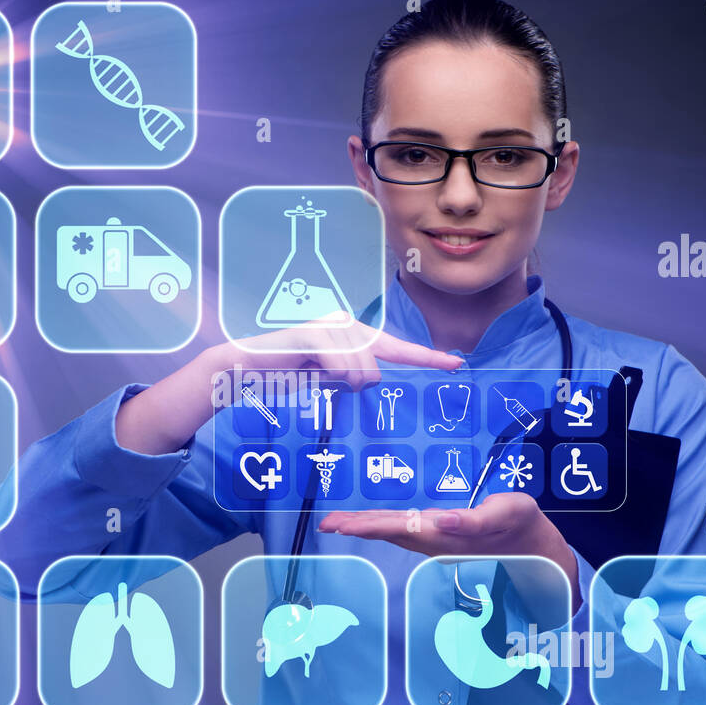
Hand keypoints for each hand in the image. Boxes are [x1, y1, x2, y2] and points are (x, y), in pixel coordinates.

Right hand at [221, 311, 463, 392]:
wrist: (249, 368)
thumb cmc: (290, 374)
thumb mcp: (330, 376)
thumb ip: (355, 373)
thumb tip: (374, 381)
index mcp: (353, 330)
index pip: (397, 347)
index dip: (427, 357)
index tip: (456, 363)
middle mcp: (346, 321)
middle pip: (377, 366)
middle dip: (356, 382)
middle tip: (328, 379)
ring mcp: (331, 325)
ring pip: (362, 371)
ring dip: (340, 383)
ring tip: (314, 375)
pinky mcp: (316, 334)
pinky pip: (343, 368)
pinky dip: (329, 377)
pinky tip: (309, 370)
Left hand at [318, 492, 580, 596]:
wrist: (537, 550)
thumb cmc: (523, 525)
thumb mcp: (509, 512)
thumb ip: (476, 519)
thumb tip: (444, 520)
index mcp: (447, 534)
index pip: (400, 528)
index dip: (369, 526)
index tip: (341, 526)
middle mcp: (436, 541)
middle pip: (390, 533)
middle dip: (358, 528)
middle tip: (326, 524)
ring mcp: (437, 542)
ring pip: (395, 533)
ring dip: (366, 527)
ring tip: (338, 523)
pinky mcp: (441, 538)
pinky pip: (404, 532)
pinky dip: (383, 527)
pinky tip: (369, 524)